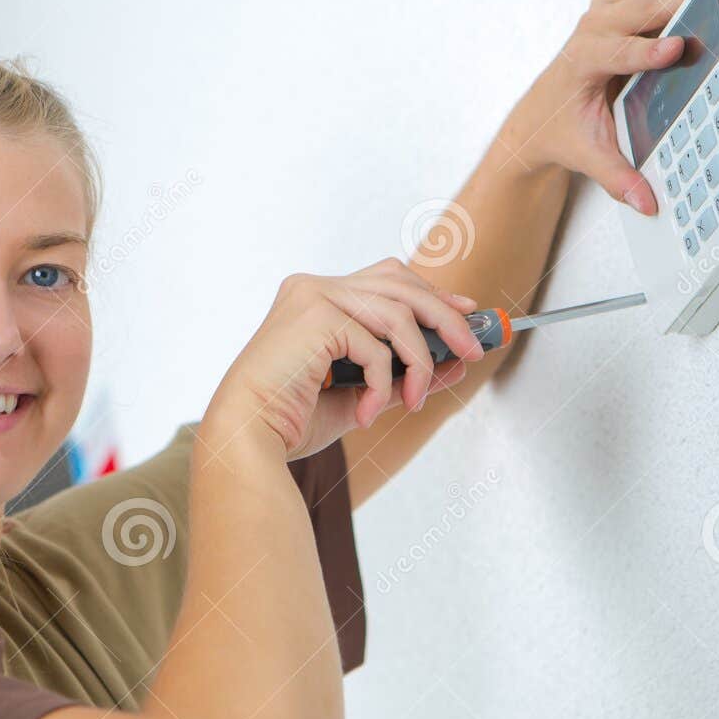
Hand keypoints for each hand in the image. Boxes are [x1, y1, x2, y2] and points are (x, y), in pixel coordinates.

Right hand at [204, 258, 484, 461]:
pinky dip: (383, 384)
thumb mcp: (362, 395)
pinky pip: (376, 346)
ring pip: (398, 313)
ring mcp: (313, 296)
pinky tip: (367, 414)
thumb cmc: (288, 421)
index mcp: (317, 298)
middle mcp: (314, 287)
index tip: (466, 314)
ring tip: (414, 401)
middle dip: (446, 317)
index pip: (389, 278)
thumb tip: (455, 363)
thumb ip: (404, 374)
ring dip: (420, 361)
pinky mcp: (315, 316)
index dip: (433, 294)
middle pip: (402, 283)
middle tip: (473, 351)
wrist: (245, 439)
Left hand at [503, 0, 715, 214]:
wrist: (537, 117)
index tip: (674, 49)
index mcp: (584, 66)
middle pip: (635, 11)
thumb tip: (645, 203)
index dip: (646, 53)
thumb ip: (618, 178)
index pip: (618, 56)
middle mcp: (590, 33)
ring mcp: (599, 16)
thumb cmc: (561, 131)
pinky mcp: (607, 6)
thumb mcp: (588, 156)